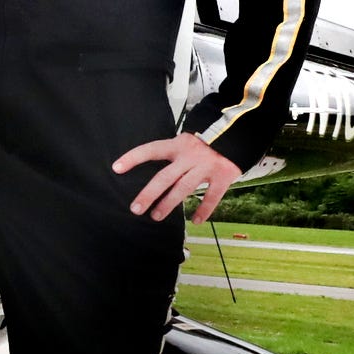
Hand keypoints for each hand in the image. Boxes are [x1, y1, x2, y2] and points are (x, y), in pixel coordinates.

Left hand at [113, 133, 240, 222]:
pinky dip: (204, 210)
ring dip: (169, 204)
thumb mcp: (187, 141)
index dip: (133, 158)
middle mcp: (189, 156)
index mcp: (178, 145)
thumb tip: (156, 173)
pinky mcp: (223, 175)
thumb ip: (174, 154)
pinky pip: (212, 196)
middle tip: (136, 209)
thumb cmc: (207, 139)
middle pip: (164, 177)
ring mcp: (206, 166)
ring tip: (156, 216)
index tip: (116, 168)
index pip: (150, 150)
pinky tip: (195, 221)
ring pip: (184, 188)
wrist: (237, 131)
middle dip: (149, 194)